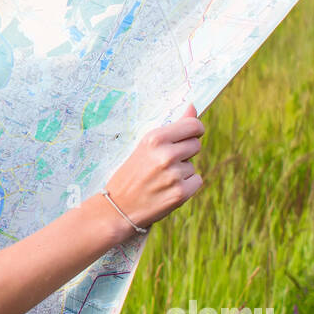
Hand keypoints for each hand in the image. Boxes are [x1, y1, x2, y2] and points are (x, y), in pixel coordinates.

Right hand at [102, 102, 204, 245]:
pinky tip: (168, 189)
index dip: (194, 130)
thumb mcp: (145, 146)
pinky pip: (196, 181)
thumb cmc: (130, 173)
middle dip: (185, 152)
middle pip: (196, 145)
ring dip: (182, 171)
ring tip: (160, 179)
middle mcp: (166, 155)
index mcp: (155, 139)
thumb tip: (193, 106)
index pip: (193, 126)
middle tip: (164, 162)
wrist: (117, 207)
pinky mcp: (180, 194)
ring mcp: (174, 176)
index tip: (190, 135)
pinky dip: (186, 186)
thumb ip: (173, 128)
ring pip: (192, 165)